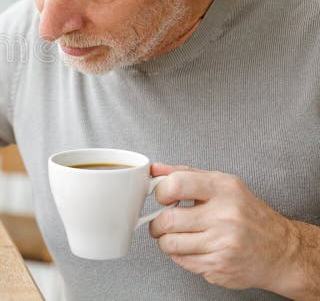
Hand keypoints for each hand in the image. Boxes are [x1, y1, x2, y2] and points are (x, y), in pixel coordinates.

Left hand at [148, 163, 300, 291]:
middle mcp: (225, 216)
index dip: (161, 192)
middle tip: (162, 223)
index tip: (163, 197)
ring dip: (166, 241)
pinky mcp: (220, 267)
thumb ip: (186, 174)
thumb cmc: (249, 215)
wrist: (282, 251)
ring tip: (177, 236)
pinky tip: (195, 248)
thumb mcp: (222, 184)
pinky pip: (182, 261)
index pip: (177, 184)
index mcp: (224, 189)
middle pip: (168, 220)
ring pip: (170, 244)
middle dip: (157, 223)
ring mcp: (223, 244)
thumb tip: (154, 169)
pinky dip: (181, 255)